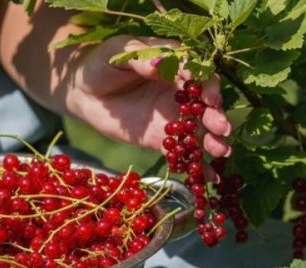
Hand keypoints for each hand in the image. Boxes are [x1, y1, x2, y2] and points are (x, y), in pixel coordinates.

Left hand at [64, 36, 231, 158]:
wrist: (83, 92)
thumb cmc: (101, 64)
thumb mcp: (118, 53)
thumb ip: (139, 57)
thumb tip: (159, 64)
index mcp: (174, 64)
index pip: (197, 73)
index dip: (207, 85)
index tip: (209, 99)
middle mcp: (180, 91)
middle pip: (205, 104)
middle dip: (216, 116)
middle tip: (221, 128)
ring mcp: (173, 116)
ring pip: (199, 129)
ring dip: (213, 140)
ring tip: (221, 150)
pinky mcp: (162, 139)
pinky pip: (182, 152)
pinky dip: (196, 165)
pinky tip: (209, 176)